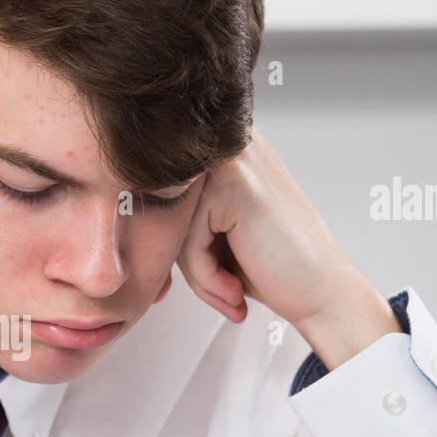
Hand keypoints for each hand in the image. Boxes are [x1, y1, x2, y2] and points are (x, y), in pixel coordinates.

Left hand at [177, 126, 401, 369]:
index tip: (198, 279)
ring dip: (197, 274)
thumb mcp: (210, 232)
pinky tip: (238, 290)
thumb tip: (114, 212)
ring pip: (170, 229)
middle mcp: (225, 143)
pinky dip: (207, 278)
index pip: (154, 197)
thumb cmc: (268, 265)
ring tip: (231, 292)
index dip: (170, 245)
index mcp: (217, 148)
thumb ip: (171, 214)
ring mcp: (231, 159)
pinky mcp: (233, 186)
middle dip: (183, 262)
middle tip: (220, 293)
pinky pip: (187, 244)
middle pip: (158, 211)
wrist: (323, 293)